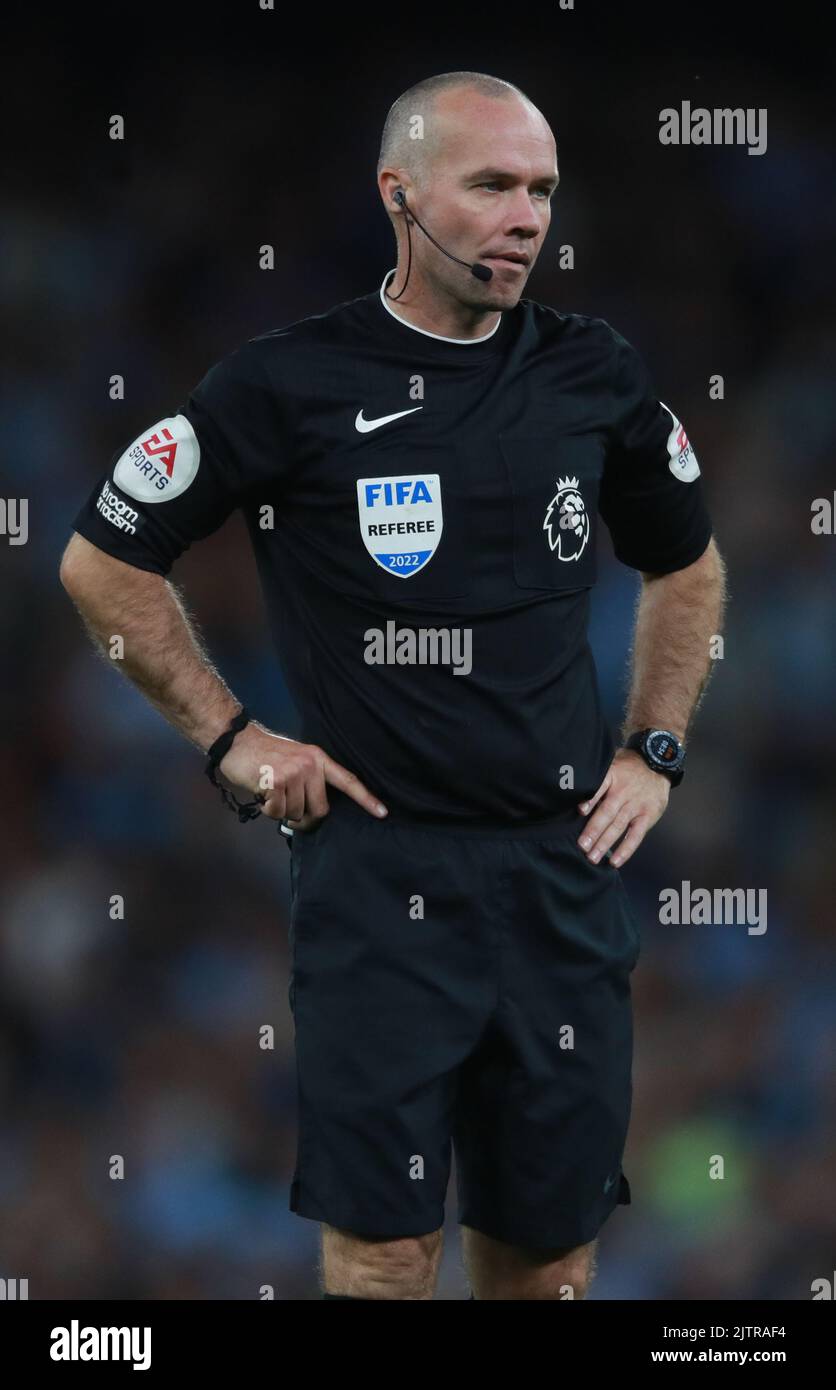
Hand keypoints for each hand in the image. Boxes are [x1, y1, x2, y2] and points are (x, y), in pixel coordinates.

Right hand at [218, 724, 387, 830]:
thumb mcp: (296, 759)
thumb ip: (310, 780)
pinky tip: (263, 794)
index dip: (366, 799)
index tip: (383, 813)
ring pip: (297, 814)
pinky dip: (269, 810)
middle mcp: (310, 765)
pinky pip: (278, 813)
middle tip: (289, 811)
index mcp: (319, 759)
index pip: (348, 781)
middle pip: (320, 810)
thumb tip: (315, 812)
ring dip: (282, 812)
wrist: (238, 742)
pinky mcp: (276, 782)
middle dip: (304, 818)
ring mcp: (294, 772)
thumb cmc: (267, 756)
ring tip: (272, 793)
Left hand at [576, 748, 669, 866]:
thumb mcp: (611, 762)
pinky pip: (635, 836)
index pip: (600, 787)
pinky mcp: (647, 816)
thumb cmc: (628, 766)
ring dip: (605, 843)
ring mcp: (636, 805)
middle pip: (607, 813)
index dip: (591, 799)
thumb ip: (595, 775)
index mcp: (613, 776)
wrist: (658, 764)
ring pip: (619, 826)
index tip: (580, 811)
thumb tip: (570, 783)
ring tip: (592, 857)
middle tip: (582, 846)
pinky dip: (625, 849)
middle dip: (594, 830)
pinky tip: (615, 861)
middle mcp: (624, 792)